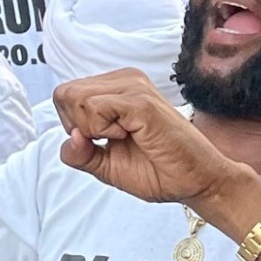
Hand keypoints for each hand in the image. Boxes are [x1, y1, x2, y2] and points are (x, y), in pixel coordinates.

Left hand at [55, 70, 245, 205]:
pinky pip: (93, 108)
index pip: (65, 95)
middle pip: (64, 94)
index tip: (105, 140)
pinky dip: (103, 131)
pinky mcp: (140, 100)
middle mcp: (124, 80)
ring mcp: (133, 86)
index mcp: (116, 88)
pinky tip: (131, 135)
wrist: (195, 180)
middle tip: (113, 140)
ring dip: (92, 129)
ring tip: (126, 137)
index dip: (73, 126)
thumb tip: (69, 137)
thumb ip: (80, 154)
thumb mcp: (105, 166)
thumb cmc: (158, 170)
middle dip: (78, 127)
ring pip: (75, 98)